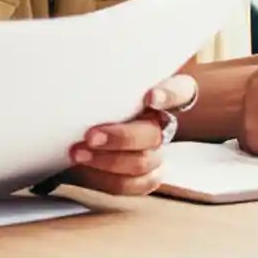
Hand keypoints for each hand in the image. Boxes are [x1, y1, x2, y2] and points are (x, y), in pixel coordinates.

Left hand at [63, 75, 196, 195]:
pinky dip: (108, 179)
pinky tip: (86, 170)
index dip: (168, 95)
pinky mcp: (145, 177)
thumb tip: (78, 72)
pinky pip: (134, 185)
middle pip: (152, 135)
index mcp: (160, 96)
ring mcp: (155, 153)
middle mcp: (160, 125)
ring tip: (78, 153)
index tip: (150, 98)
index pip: (179, 91)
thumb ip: (102, 83)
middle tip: (91, 136)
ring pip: (142, 163)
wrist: (83, 132)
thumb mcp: (99, 89)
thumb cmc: (94, 102)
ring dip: (108, 161)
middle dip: (120, 138)